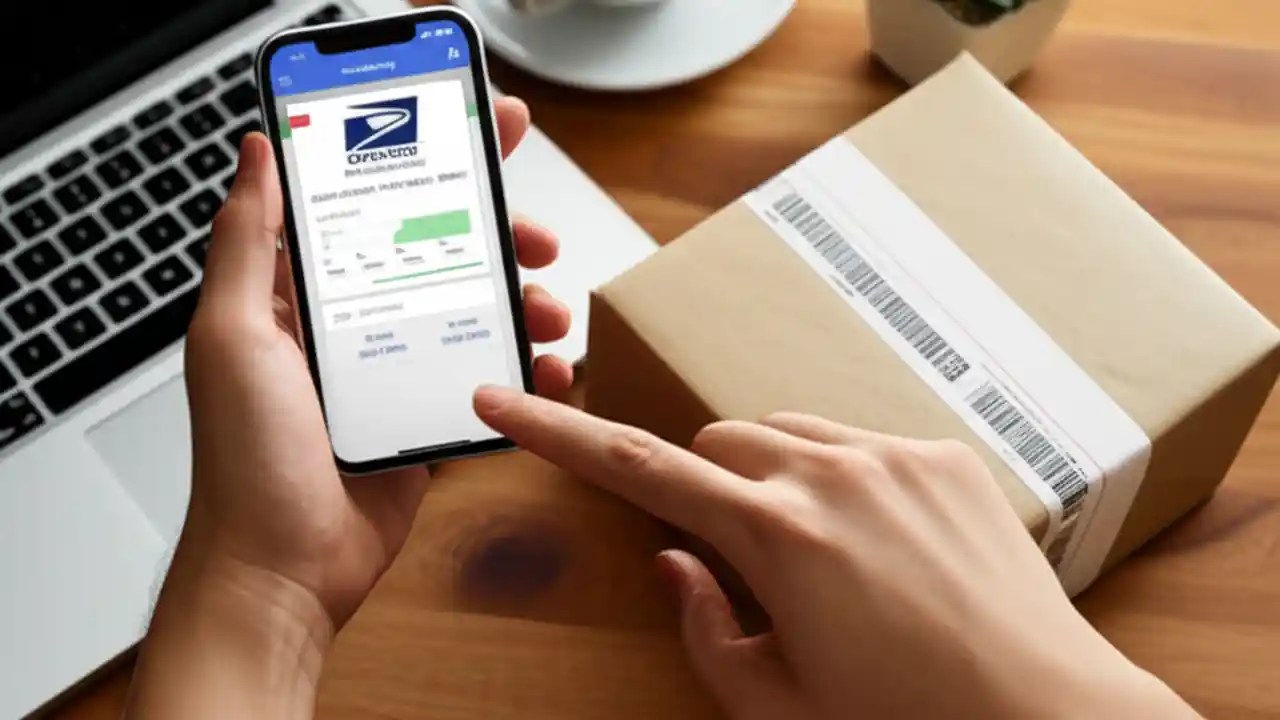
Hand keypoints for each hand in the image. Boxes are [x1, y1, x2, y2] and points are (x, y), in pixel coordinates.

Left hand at [127, 98, 572, 719]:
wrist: (284, 571)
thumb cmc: (246, 461)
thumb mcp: (233, 335)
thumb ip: (246, 242)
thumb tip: (256, 151)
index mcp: (300, 293)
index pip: (367, 203)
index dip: (422, 160)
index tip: (477, 129)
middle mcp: (350, 324)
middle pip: (436, 252)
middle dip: (492, 234)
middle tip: (533, 234)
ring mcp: (392, 371)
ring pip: (471, 312)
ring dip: (518, 302)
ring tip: (548, 313)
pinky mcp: (424, 417)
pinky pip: (483, 377)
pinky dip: (521, 369)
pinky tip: (546, 370)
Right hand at [474, 389, 1201, 719]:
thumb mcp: (775, 704)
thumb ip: (704, 627)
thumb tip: (675, 562)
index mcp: (775, 537)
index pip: (638, 467)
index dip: (559, 434)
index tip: (506, 401)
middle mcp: (831, 473)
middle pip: (715, 439)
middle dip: (705, 485)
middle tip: (742, 560)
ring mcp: (894, 455)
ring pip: (788, 432)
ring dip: (776, 478)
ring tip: (823, 558)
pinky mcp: (945, 455)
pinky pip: (861, 443)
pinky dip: (846, 481)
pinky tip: (887, 549)